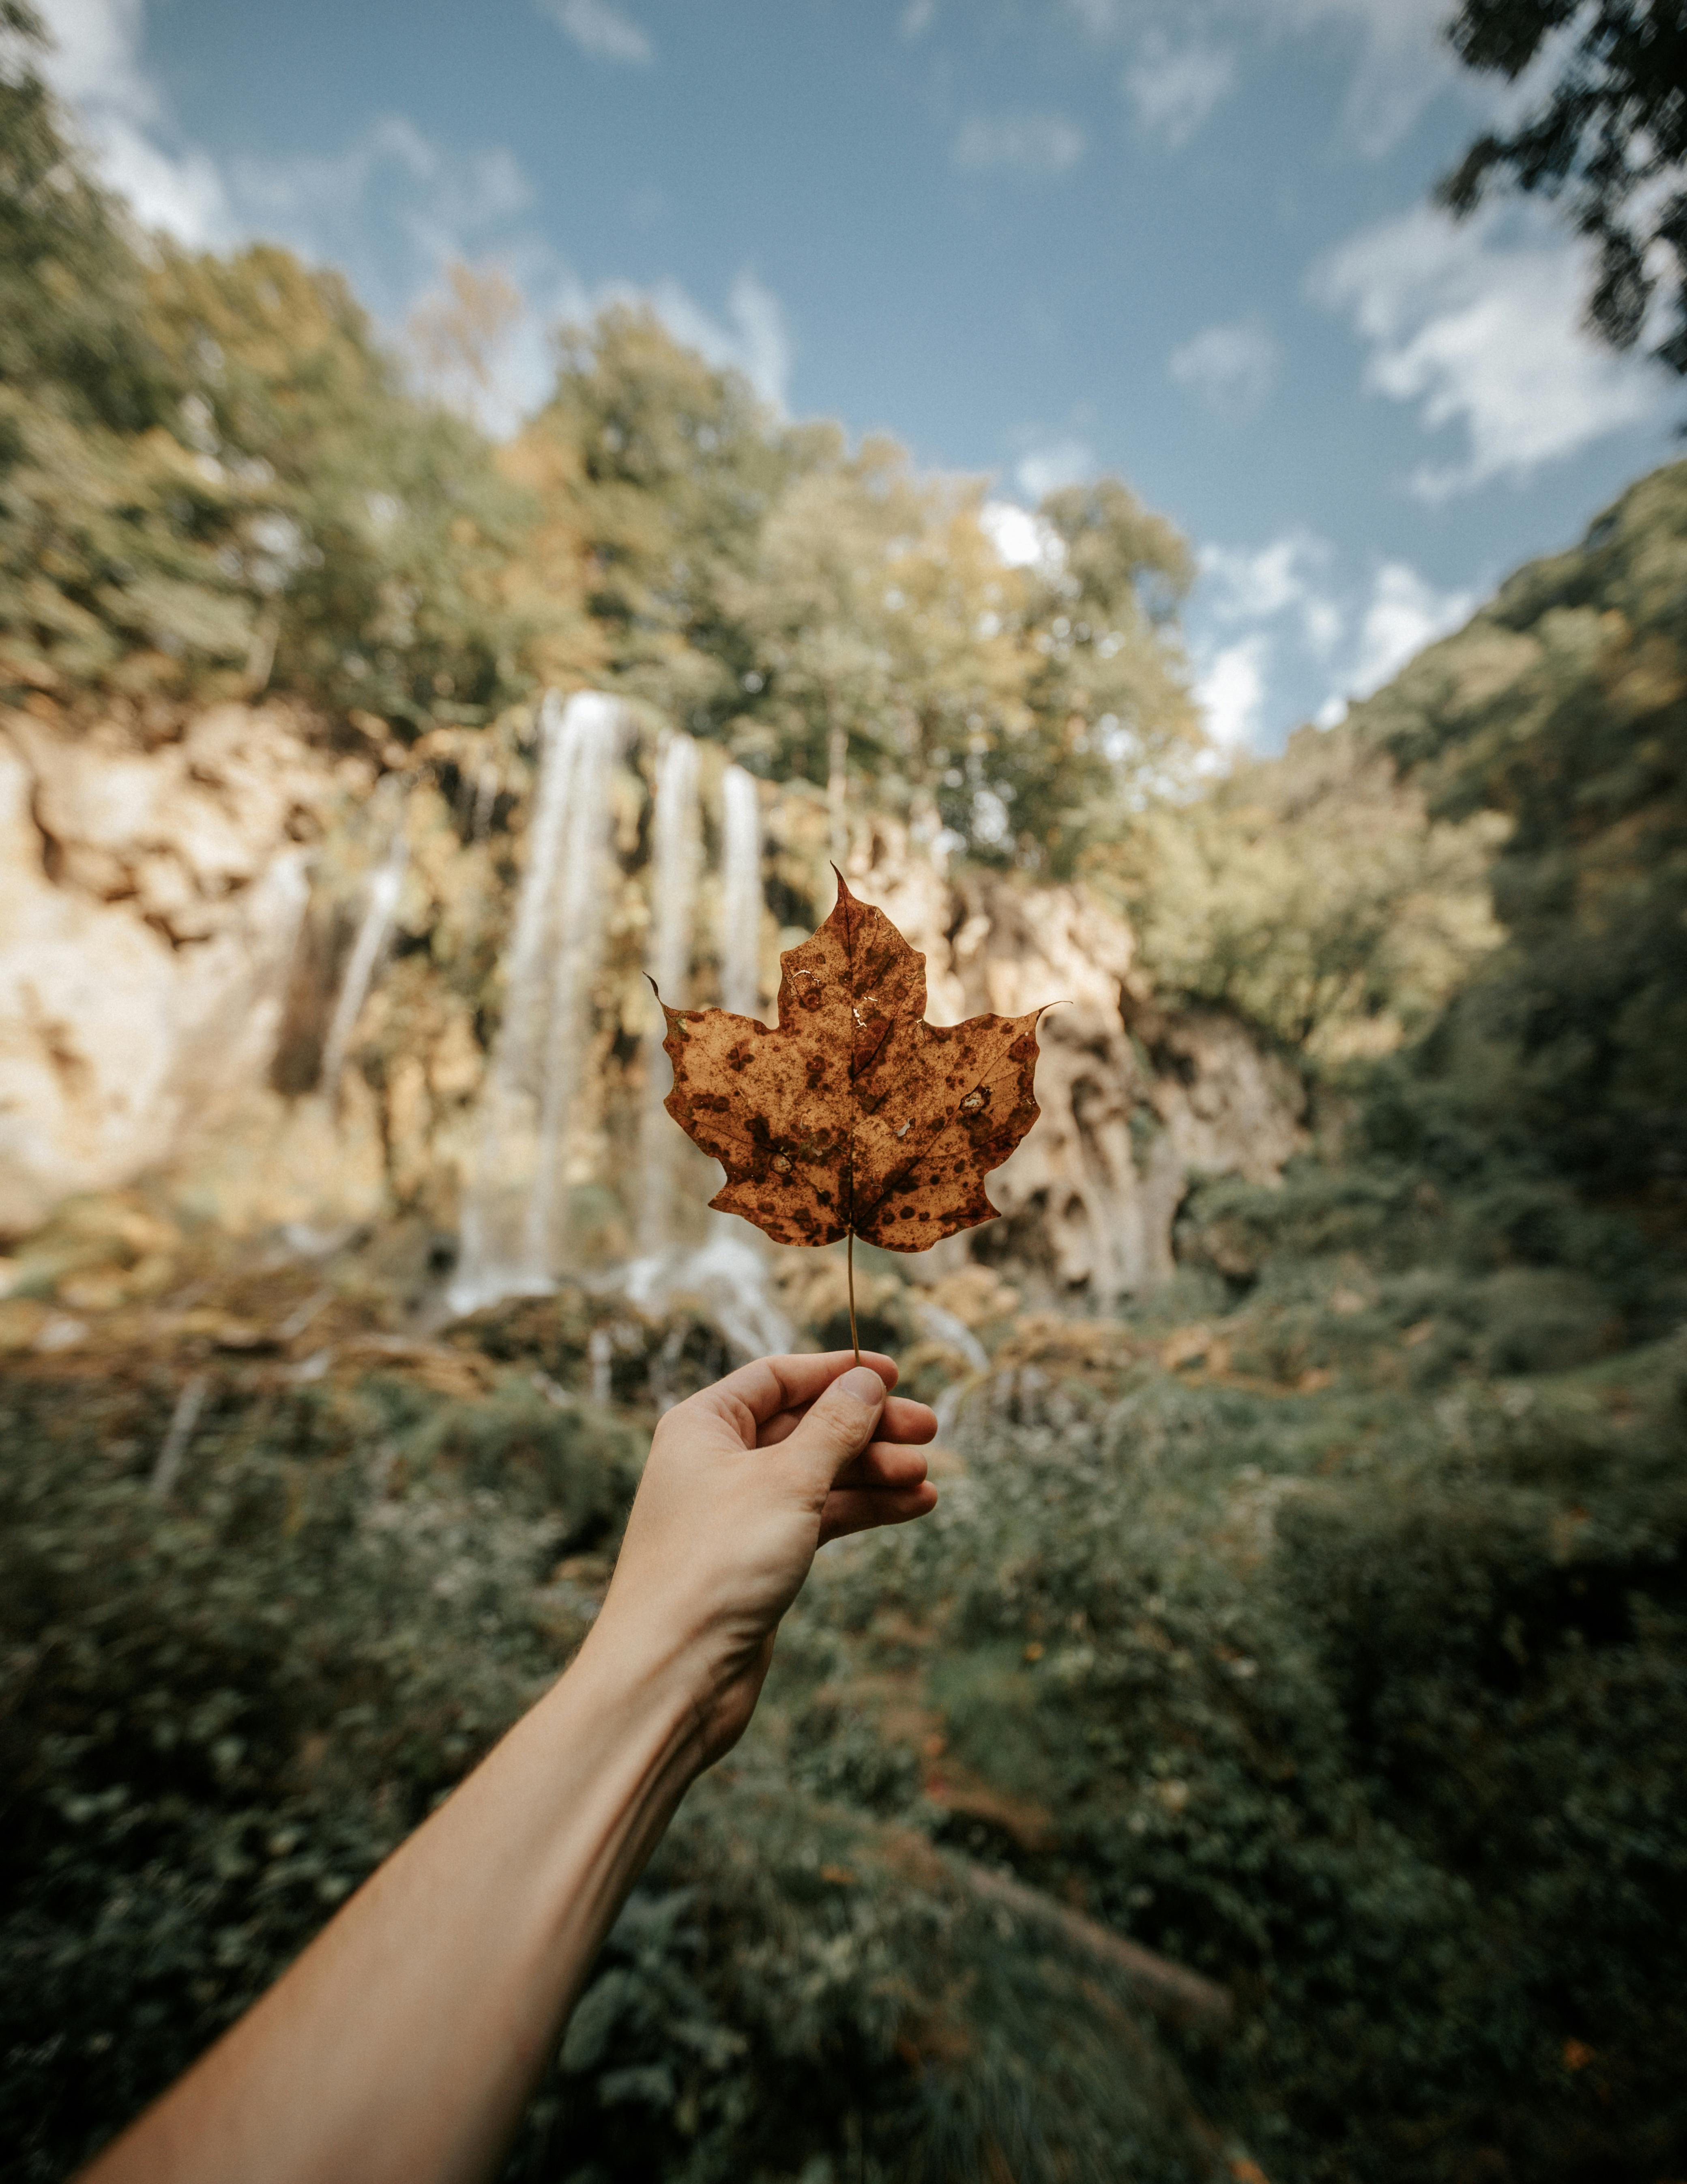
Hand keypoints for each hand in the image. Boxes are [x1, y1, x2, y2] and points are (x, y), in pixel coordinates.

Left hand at [583, 1351, 937, 1765]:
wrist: (675, 1674)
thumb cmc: (716, 1564)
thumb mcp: (787, 1480)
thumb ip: (833, 1427)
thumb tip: (865, 1382)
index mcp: (704, 1425)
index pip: (778, 1378)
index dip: (837, 1372)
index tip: (894, 1374)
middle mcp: (717, 1462)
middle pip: (805, 1425)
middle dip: (868, 1427)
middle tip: (929, 1430)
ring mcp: (739, 1512)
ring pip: (818, 1473)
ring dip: (873, 1471)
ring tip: (924, 1479)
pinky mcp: (759, 1557)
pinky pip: (819, 1516)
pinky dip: (862, 1509)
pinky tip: (912, 1506)